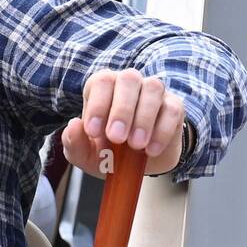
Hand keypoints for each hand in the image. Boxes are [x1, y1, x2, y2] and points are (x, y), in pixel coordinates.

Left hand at [61, 69, 185, 178]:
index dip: (97, 105)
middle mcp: (128, 83)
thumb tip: (74, 125)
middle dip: (122, 110)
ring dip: (143, 118)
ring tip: (136, 145)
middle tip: (116, 138)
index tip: (93, 131)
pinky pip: (172, 109)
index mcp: (102, 87)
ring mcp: (152, 92)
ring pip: (153, 88)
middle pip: (128, 79)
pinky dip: (162, 130)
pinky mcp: (174, 106)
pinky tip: (151, 150)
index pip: (101, 82)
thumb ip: (73, 142)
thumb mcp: (84, 153)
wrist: (137, 166)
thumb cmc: (106, 151)